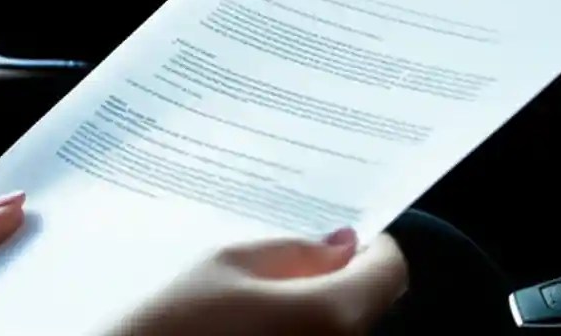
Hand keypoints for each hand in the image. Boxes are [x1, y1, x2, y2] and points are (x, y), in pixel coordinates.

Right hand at [108, 228, 408, 334]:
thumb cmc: (170, 325)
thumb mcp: (227, 265)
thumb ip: (295, 251)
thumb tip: (342, 243)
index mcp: (329, 314)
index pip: (390, 272)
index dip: (373, 246)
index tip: (346, 234)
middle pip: (368, 304)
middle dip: (342, 275)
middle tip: (294, 257)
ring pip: (341, 327)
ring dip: (318, 305)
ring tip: (262, 293)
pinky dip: (297, 330)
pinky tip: (253, 322)